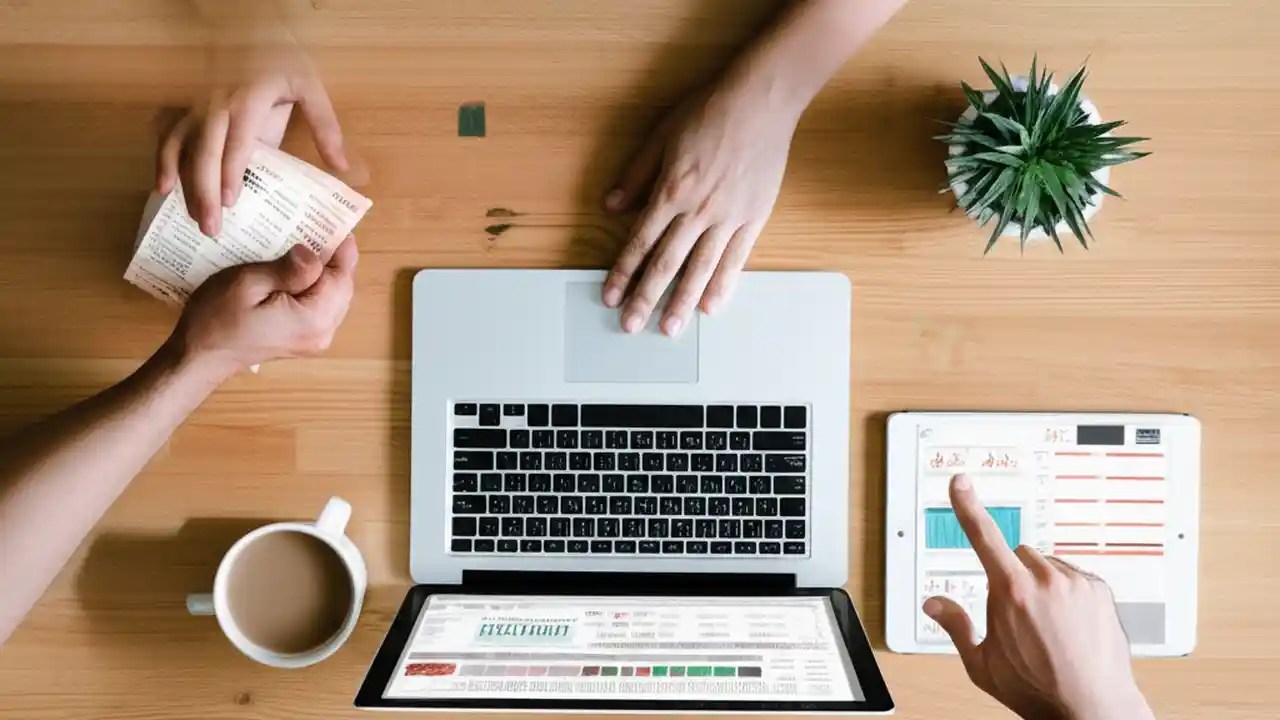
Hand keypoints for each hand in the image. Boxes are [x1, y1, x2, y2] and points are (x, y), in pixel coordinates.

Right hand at [155, 65, 348, 236]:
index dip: (230, 172)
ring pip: (178, 142)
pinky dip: (161, 156)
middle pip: (204, 151)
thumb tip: (343, 167)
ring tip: (179, 209)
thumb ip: (326, 127)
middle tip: (209, 226)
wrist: (251, 29)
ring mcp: (195, 102)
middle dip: (202, 190)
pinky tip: (161, 184)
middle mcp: (216, 103)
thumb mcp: (310, 88)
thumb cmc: (282, 62)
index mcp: (249, 100)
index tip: (229, 203)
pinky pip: (167, 130)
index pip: (237, 143)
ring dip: (175, 176)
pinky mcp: (185, 102)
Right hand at [165, 237, 358, 377]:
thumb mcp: (248, 284)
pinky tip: (298, 270)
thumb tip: (313, 253)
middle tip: (317, 227)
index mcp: (314, 318)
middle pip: (342, 287)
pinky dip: (314, 286)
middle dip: (334, 258)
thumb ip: (287, 269)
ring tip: (307, 244)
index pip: (342, 277)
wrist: (201, 356)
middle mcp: (323, 332)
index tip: (333, 220)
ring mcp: (315, 339)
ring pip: (334, 297)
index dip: (341, 248)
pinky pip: (321, 307)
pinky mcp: (304, 339)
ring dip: (324, 271)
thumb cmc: (217, 318)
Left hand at [601, 82, 798, 335]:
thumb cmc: (708, 112)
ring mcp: (728, 217)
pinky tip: (711, 308)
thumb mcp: (660, 137)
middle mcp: (697, 210)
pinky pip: (736, 259)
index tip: (610, 297)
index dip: (622, 273)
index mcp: (670, 191)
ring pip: (700, 268)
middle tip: (631, 326)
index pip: (639, 242)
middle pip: (665, 263)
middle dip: (645, 298)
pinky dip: (723, 285)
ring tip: (670, 329)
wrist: (760, 102)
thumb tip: (610, 207)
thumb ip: (635, 175)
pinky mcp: (753, 218)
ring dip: (682, 302)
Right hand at [924, 474, 1153, 719]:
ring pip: (1047, 566)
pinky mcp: (1099, 589)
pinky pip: (1073, 577)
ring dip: (1041, 585)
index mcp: (1012, 593)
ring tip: (1047, 626)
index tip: (960, 483)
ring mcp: (1076, 583)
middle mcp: (1047, 581)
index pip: (983, 537)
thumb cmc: (1038, 691)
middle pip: (1018, 556)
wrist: (1094, 708)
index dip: (967, 506)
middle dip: (1012, 577)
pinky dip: (1066, 593)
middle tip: (1017, 615)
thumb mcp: (983, 665)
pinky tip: (1067, 625)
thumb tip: (935, 604)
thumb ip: (956, 627)